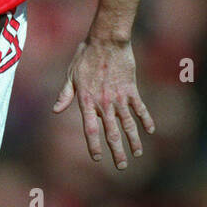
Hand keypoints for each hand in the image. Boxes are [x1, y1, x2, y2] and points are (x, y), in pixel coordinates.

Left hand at [52, 37, 154, 169]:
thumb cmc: (86, 56)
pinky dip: (145, 119)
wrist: (107, 40)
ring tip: (137, 154)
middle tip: (121, 166)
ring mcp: (119, 97)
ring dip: (133, 141)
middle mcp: (104, 103)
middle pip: (111, 132)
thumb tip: (56, 110)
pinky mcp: (131, 89)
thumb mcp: (71, 75)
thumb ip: (65, 94)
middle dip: (116, 151)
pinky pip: (140, 108)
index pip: (90, 129)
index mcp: (87, 100)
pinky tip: (150, 130)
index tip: (97, 157)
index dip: (93, 145)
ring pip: (128, 124)